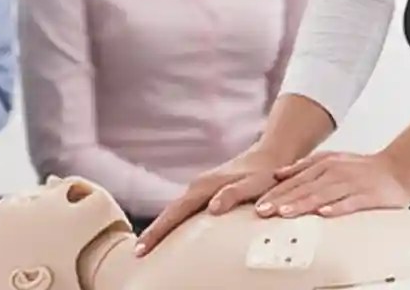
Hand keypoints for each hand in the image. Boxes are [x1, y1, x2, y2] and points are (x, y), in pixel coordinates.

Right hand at [135, 146, 287, 255]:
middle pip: (170, 212)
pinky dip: (174, 221)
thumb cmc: (264, 173)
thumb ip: (233, 194)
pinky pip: (184, 209)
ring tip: (149, 247)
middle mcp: (198, 185)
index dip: (158, 230)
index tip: (143, 248)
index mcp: (204, 186)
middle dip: (154, 232)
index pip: (175, 212)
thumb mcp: (253, 184)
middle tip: (138, 253)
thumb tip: (212, 209)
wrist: (271, 155)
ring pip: (176, 210)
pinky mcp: (206, 191)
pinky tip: (172, 234)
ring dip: (162, 227)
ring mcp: (200, 187)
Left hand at [255, 151, 409, 219]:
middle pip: (305, 188)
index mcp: (324, 165)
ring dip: (303, 203)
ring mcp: (351, 183)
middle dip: (282, 200)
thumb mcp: (330, 161)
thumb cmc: (362, 169)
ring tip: (286, 212)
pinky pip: (350, 202)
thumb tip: (278, 174)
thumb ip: (304, 167)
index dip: (276, 193)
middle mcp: (335, 172)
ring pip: (323, 194)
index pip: (295, 181)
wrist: (397, 168)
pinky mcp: (368, 195)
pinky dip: (337, 207)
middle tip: (264, 211)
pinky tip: (325, 213)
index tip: (259, 204)